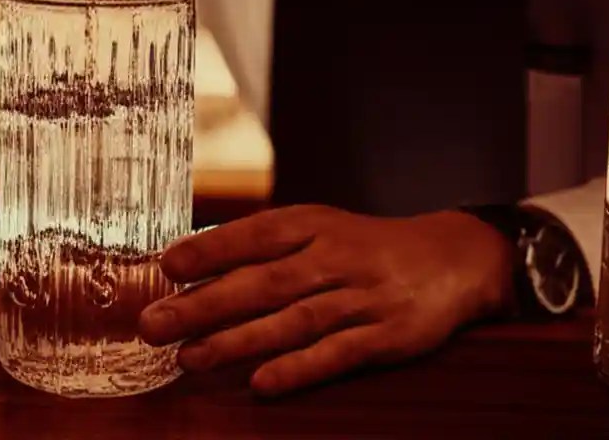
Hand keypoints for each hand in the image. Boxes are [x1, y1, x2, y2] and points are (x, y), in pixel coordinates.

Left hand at [138, 205, 514, 395]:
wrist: (454, 257)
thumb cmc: (363, 246)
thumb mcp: (317, 229)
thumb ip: (260, 245)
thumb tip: (186, 262)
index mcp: (311, 225)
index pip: (253, 235)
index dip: (209, 250)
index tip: (166, 266)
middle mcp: (334, 258)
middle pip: (262, 282)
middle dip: (204, 305)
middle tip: (154, 324)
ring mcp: (362, 298)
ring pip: (293, 321)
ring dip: (238, 341)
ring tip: (189, 358)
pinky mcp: (387, 336)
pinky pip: (338, 355)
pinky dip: (299, 368)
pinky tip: (262, 383)